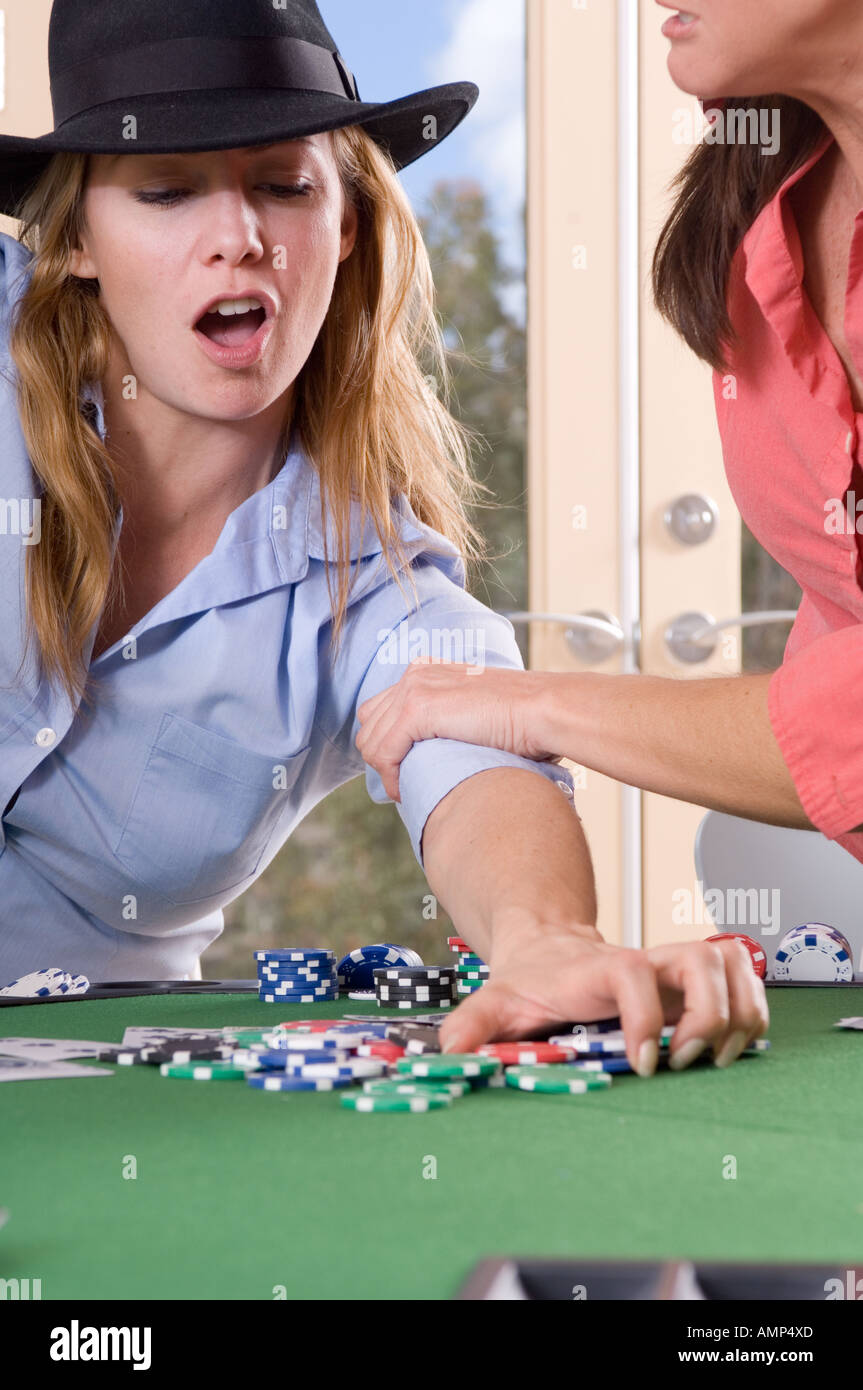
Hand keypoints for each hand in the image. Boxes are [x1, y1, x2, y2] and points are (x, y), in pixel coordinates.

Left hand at [356, 658, 558, 800]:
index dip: (387, 744)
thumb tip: (433, 751)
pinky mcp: (417, 708)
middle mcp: (416, 674)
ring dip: (385, 771)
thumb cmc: (523, 720)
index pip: (382, 709)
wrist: (542, 710)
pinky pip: (384, 752)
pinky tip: (405, 790)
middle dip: (381, 758)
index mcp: (427, 671)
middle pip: (369, 724)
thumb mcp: (476, 712)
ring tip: (406, 789)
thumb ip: (449, 720)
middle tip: (403, 783)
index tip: (404, 770)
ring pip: (371, 740)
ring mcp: (414, 688)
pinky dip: (391, 777)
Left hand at [438, 931, 768, 1073]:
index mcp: (603, 967)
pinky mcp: (697, 982)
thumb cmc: (530, 980)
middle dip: (709, 1014)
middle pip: (704, 960)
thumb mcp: (495, 1000)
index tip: (643, 1063)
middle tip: (686, 1059)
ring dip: (738, 1013)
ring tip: (714, 1058)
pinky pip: (745, 981)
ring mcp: (677, 969)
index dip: (644, 1017)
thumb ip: (472, 1024)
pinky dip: (751, 1011)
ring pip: (733, 966)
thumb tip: (449, 1054)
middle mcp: (649, 961)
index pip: (636, 975)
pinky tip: (728, 1047)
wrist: (549, 946)